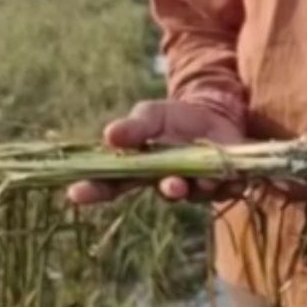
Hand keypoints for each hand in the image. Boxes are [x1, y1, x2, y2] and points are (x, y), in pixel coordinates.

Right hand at [66, 100, 259, 205]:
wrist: (213, 113)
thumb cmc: (173, 118)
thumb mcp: (150, 115)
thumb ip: (134, 128)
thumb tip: (109, 135)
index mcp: (141, 169)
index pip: (112, 184)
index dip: (94, 190)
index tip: (74, 193)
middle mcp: (167, 182)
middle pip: (161, 193)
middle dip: (167, 191)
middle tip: (168, 186)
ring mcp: (196, 185)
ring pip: (196, 192)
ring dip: (202, 184)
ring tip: (205, 174)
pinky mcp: (225, 183)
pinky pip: (227, 189)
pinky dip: (228, 183)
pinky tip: (231, 176)